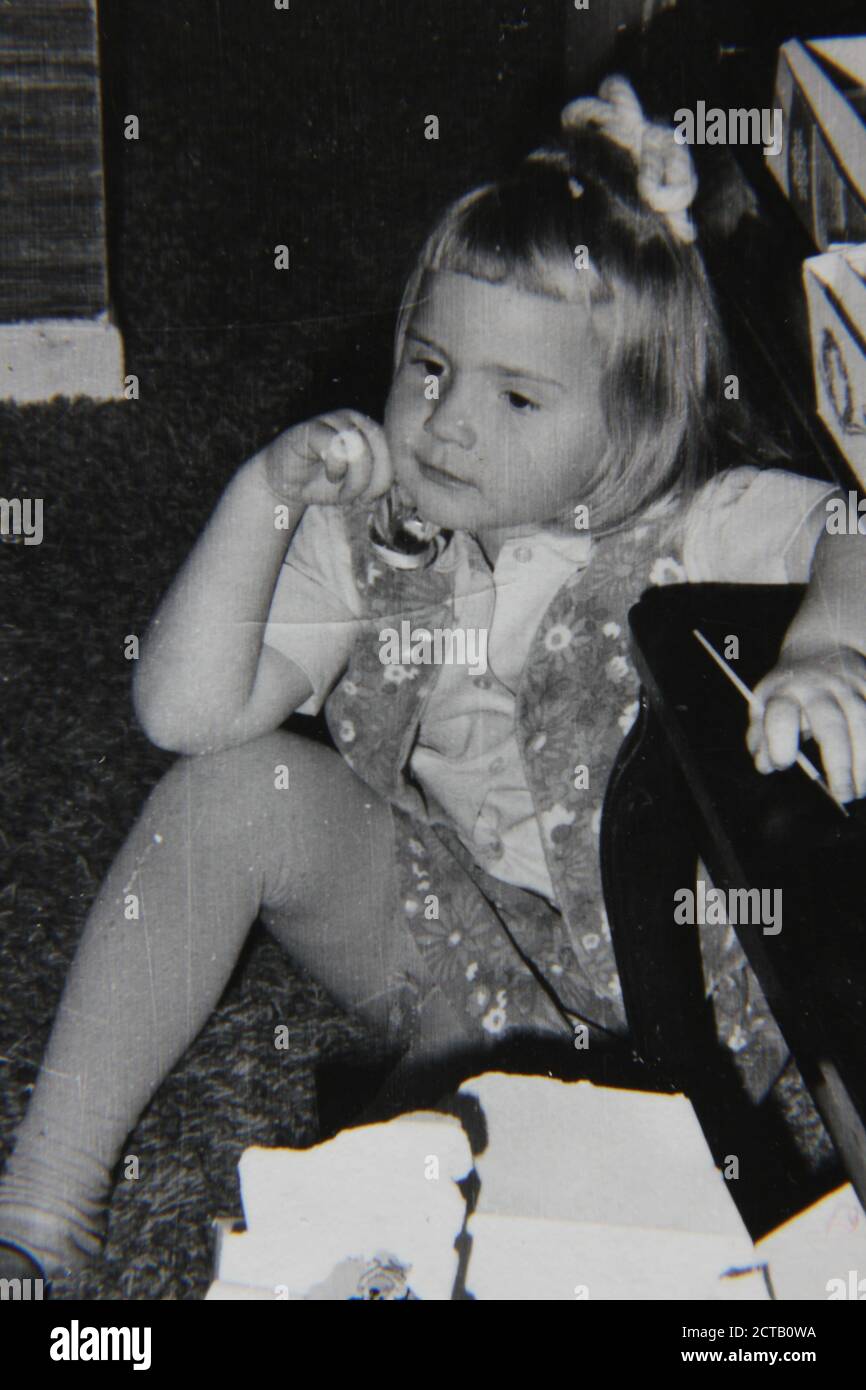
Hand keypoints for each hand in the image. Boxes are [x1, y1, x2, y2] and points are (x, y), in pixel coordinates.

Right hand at [259, 410, 392, 506]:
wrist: (285, 483)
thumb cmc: (324, 484)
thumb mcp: (360, 487)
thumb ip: (381, 480)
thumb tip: (404, 487)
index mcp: (371, 431)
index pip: (394, 450)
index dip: (386, 478)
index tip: (370, 498)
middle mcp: (355, 420)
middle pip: (381, 446)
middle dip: (374, 481)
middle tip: (359, 499)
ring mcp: (333, 421)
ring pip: (360, 447)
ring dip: (355, 480)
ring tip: (343, 494)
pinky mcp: (311, 428)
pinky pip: (335, 447)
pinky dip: (336, 469)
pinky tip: (330, 477)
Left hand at [747, 645, 865, 803]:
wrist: (825, 645)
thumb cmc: (790, 688)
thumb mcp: (766, 703)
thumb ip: (761, 736)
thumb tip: (765, 765)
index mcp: (786, 691)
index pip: (781, 714)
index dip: (779, 740)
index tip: (783, 764)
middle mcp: (820, 687)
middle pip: (832, 724)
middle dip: (838, 763)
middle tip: (842, 794)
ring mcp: (852, 685)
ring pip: (863, 722)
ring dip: (865, 761)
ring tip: (860, 789)